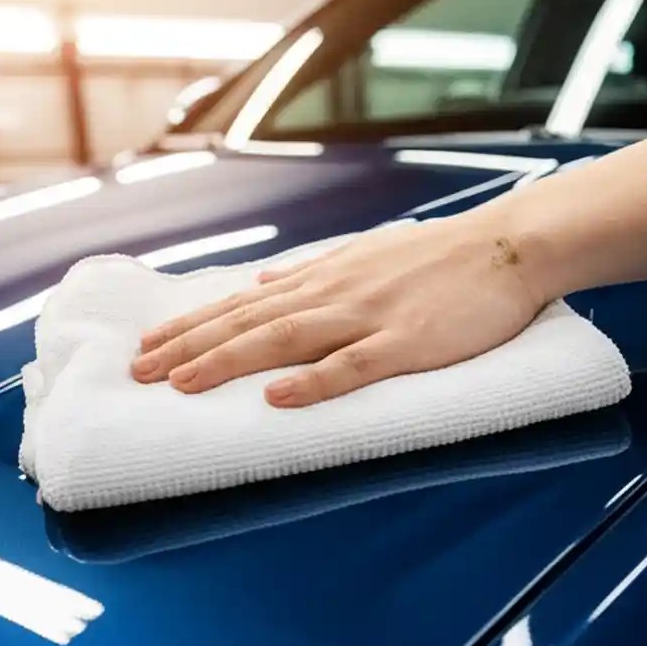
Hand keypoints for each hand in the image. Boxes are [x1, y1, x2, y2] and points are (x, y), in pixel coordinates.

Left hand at [129, 212, 546, 406]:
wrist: (506, 246)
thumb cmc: (437, 256)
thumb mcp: (364, 254)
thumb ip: (311, 272)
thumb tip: (263, 282)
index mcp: (324, 276)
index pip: (243, 303)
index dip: (194, 325)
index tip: (150, 345)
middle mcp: (334, 292)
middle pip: (249, 321)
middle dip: (191, 346)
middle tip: (140, 371)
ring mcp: (369, 316)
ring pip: (285, 339)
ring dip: (230, 360)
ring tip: (183, 383)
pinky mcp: (408, 342)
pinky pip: (354, 366)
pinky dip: (313, 383)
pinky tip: (277, 398)